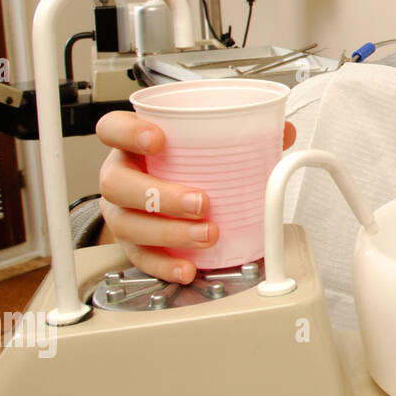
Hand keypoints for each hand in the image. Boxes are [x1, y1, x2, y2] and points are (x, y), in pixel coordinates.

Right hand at [94, 110, 296, 283]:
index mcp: (131, 144)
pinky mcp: (130, 243)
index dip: (128, 132)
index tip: (158, 139)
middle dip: (161, 196)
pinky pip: (141, 258)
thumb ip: (239, 134)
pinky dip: (166, 264)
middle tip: (201, 202)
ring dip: (171, 233)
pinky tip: (188, 266)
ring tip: (207, 235)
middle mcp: (119, 177)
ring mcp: (121, 212)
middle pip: (119, 184)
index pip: (112, 129)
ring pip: (129, 224)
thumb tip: (282, 131)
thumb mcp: (200, 144)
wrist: (153, 197)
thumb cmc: (176, 165)